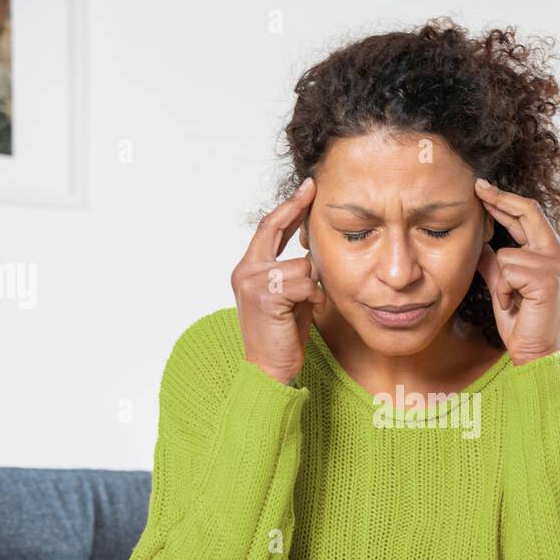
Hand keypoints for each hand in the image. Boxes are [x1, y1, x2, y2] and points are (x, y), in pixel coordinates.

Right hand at [231, 176, 327, 384]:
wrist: (269, 370)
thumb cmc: (282, 336)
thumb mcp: (291, 297)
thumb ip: (296, 273)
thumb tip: (313, 251)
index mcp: (248, 269)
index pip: (267, 229)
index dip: (288, 208)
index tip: (307, 190)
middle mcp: (245, 271)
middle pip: (273, 227)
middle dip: (296, 208)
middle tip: (313, 189)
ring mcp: (252, 281)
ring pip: (302, 264)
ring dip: (314, 286)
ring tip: (309, 307)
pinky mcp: (265, 295)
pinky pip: (305, 282)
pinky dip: (315, 299)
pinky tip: (311, 313)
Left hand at [473, 178, 559, 365]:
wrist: (534, 352)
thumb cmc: (521, 321)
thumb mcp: (502, 286)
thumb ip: (494, 263)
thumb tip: (479, 243)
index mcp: (550, 253)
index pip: (528, 215)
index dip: (505, 200)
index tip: (483, 188)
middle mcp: (558, 254)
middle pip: (528, 212)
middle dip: (500, 199)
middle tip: (478, 187)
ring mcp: (556, 265)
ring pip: (506, 253)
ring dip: (500, 281)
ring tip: (512, 300)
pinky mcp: (547, 278)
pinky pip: (507, 271)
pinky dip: (503, 291)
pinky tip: (515, 305)